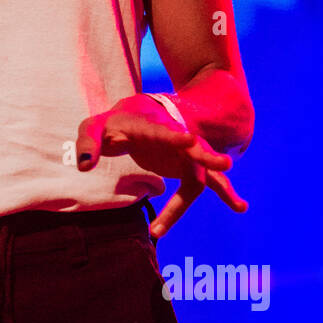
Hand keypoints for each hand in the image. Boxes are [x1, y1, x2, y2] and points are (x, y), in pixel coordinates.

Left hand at [75, 93, 247, 238]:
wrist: (139, 114)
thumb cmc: (115, 123)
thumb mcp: (95, 127)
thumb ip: (87, 142)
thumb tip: (82, 166)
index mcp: (150, 126)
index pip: (163, 131)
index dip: (174, 136)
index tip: (188, 140)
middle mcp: (174, 138)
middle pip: (194, 147)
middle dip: (207, 155)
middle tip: (224, 164)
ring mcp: (184, 153)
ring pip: (204, 171)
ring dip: (221, 188)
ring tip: (240, 206)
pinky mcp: (188, 167)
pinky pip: (202, 186)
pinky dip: (219, 196)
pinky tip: (239, 208)